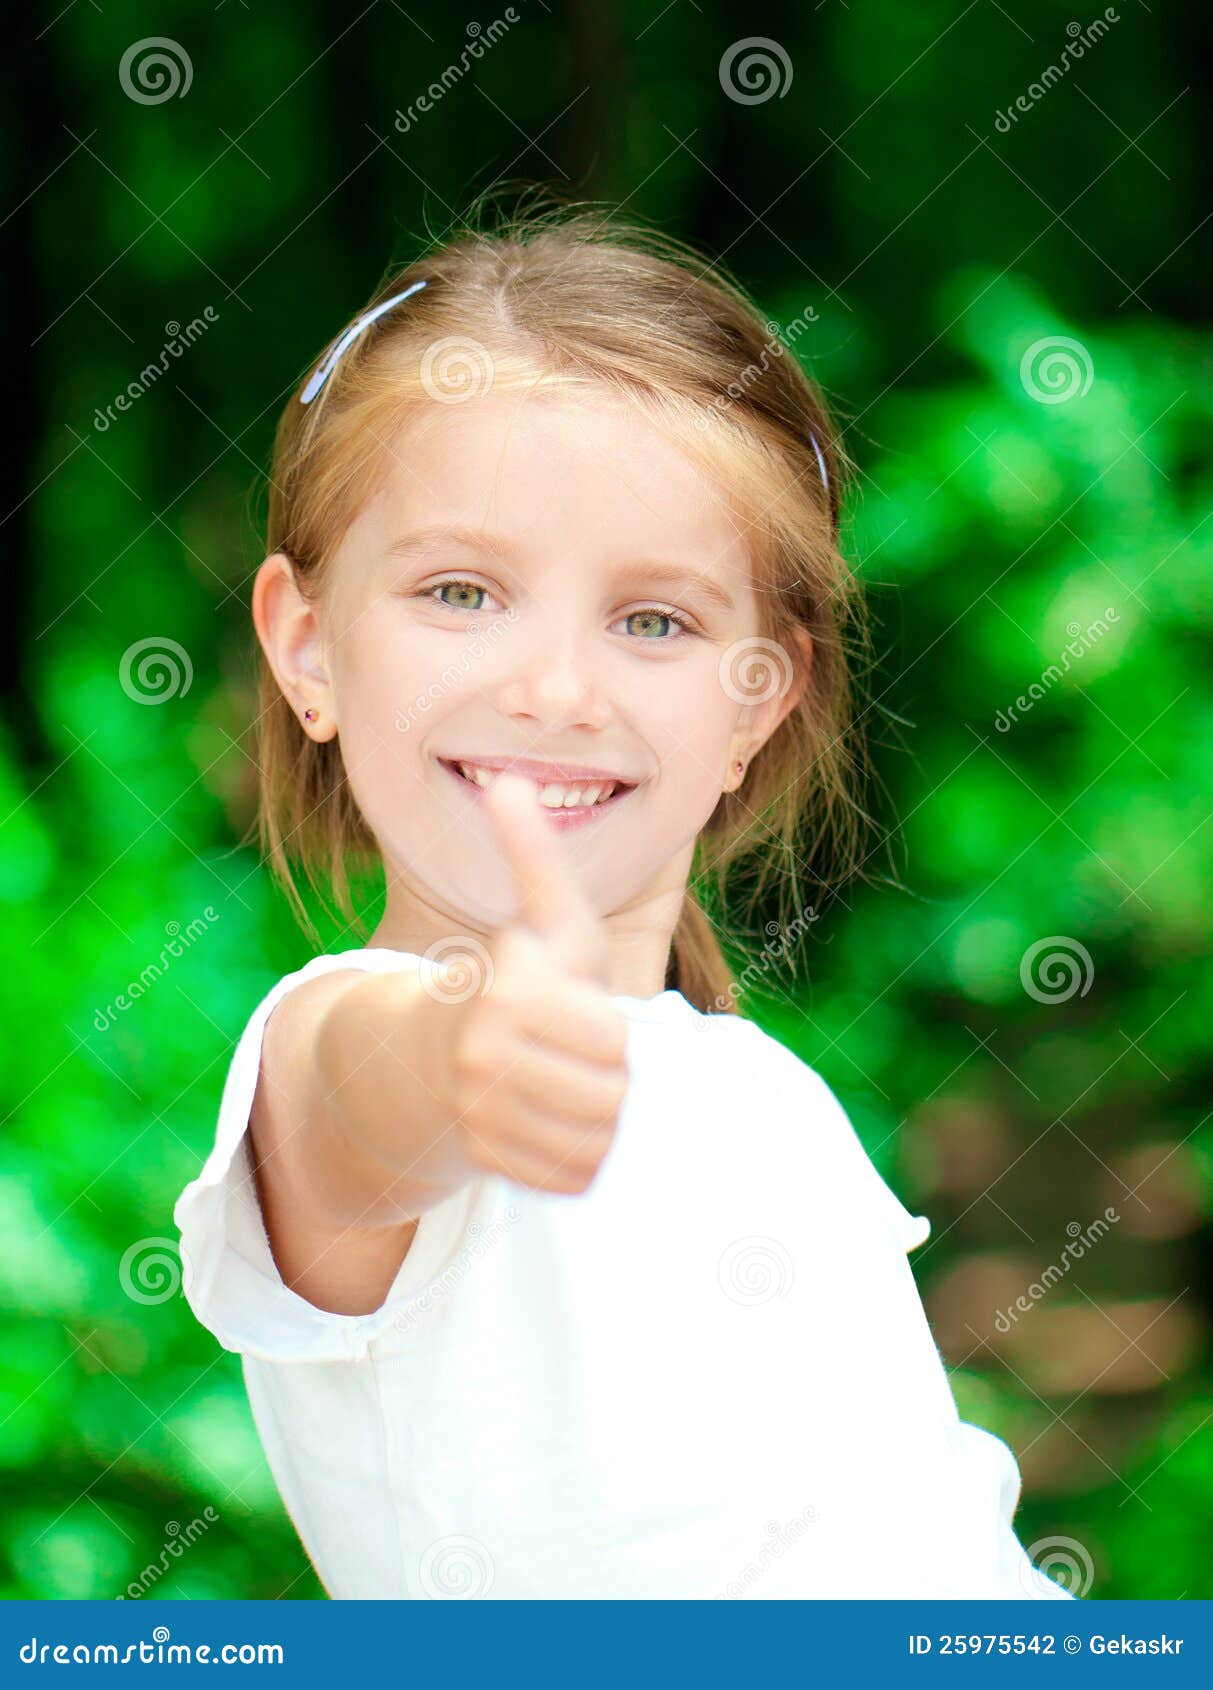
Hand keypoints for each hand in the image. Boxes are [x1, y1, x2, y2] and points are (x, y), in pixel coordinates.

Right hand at [436, 774, 629, 1195]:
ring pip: (598, 1135)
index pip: (609, 1034)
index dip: (603, 1020)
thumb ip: (535, 856)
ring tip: (568, 1082)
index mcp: (504, 992)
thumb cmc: (517, 980)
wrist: (440, 1061)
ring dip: (597, 1114)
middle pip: (611, 1089)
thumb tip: (510, 781)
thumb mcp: (542, 919)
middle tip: (575, 1051)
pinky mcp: (489, 1165)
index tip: (567, 1002)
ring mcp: (479, 1117)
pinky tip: (553, 1122)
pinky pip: (576, 1174)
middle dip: (606, 1070)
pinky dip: (578, 1155)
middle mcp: (481, 1057)